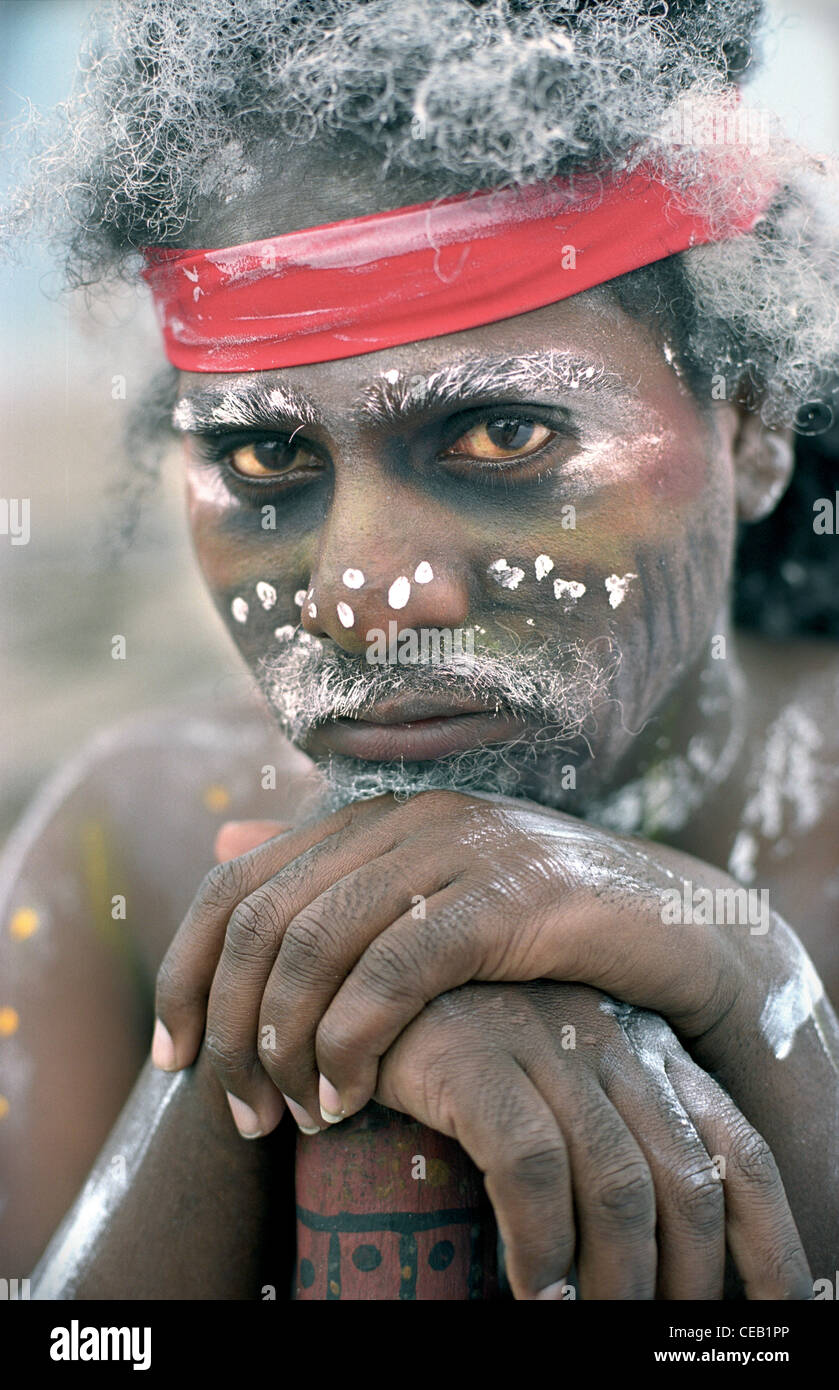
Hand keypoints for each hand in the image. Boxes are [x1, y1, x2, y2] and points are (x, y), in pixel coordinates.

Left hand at [154, 791, 796, 1128]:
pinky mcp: (511, 894)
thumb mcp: (429, 900)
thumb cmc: (542, 932)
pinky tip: (348, 1097)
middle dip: (232, 1025)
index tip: (173, 1053)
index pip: (239, 879)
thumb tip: (226, 843)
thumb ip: (331, 878)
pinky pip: (395, 969)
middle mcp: (407, 817)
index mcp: (376, 815)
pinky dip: (353, 1041)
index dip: (186, 966)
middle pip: (265, 918)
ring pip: (317, 942)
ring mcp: (460, 847)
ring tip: (288, 1116)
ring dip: (284, 1044)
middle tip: (237, 1110)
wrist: (679, 929)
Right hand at [366, 981, 810, 1298]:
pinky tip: (528, 1285)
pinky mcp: (471, 1049)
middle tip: (651, 1337)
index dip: (766, 1239)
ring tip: (584, 1326)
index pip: (734, 1148)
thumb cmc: (454, 1046)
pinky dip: (538, 1242)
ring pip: (617, 1183)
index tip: (776, 1309)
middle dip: (683, 1282)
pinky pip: (529, 1163)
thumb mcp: (554, 1083)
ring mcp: (541, 1037)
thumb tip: (660, 1252)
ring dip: (612, 1280)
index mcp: (643, 1042)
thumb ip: (609, 1133)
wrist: (354, 979)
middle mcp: (607, 1035)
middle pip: (685, 1179)